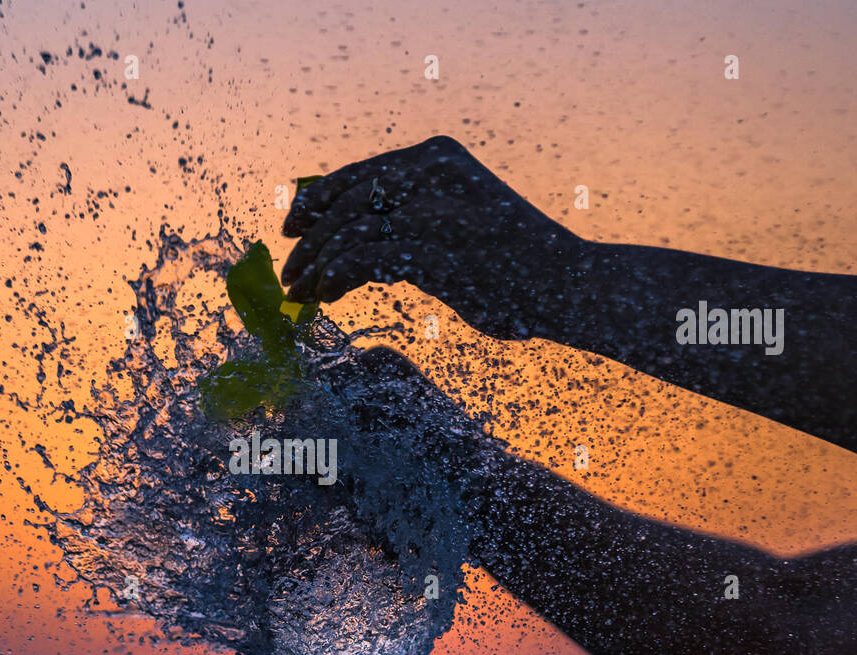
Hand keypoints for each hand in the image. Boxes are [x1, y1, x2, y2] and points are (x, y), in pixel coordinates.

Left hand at [282, 136, 586, 339]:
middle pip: (345, 204)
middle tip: (289, 272)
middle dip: (308, 240)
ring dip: (315, 265)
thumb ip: (414, 213)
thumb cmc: (513, 260)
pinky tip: (327, 295)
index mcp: (437, 157)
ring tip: (302, 293)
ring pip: (346, 232)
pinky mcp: (430, 253)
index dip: (317, 200)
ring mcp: (431, 212)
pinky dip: (333, 278)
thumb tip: (352, 234)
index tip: (291, 227)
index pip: (359, 174)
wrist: (567, 284)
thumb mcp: (462, 215)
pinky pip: (360, 260)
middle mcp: (431, 174)